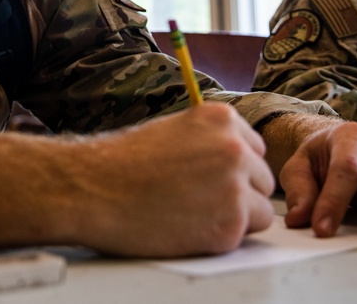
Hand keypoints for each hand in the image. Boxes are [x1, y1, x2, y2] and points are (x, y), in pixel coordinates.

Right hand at [77, 102, 276, 256]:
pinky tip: (187, 226)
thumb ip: (209, 140)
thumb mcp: (174, 130)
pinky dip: (220, 237)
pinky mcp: (230, 224)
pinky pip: (243, 236)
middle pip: (262, 179)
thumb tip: (237, 159)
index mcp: (221, 119)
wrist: (94, 190)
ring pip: (260, 210)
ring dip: (235, 217)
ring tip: (192, 213)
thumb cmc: (123, 162)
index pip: (255, 150)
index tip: (206, 178)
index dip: (232, 169)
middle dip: (238, 193)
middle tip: (198, 200)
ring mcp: (235, 186)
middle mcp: (235, 148)